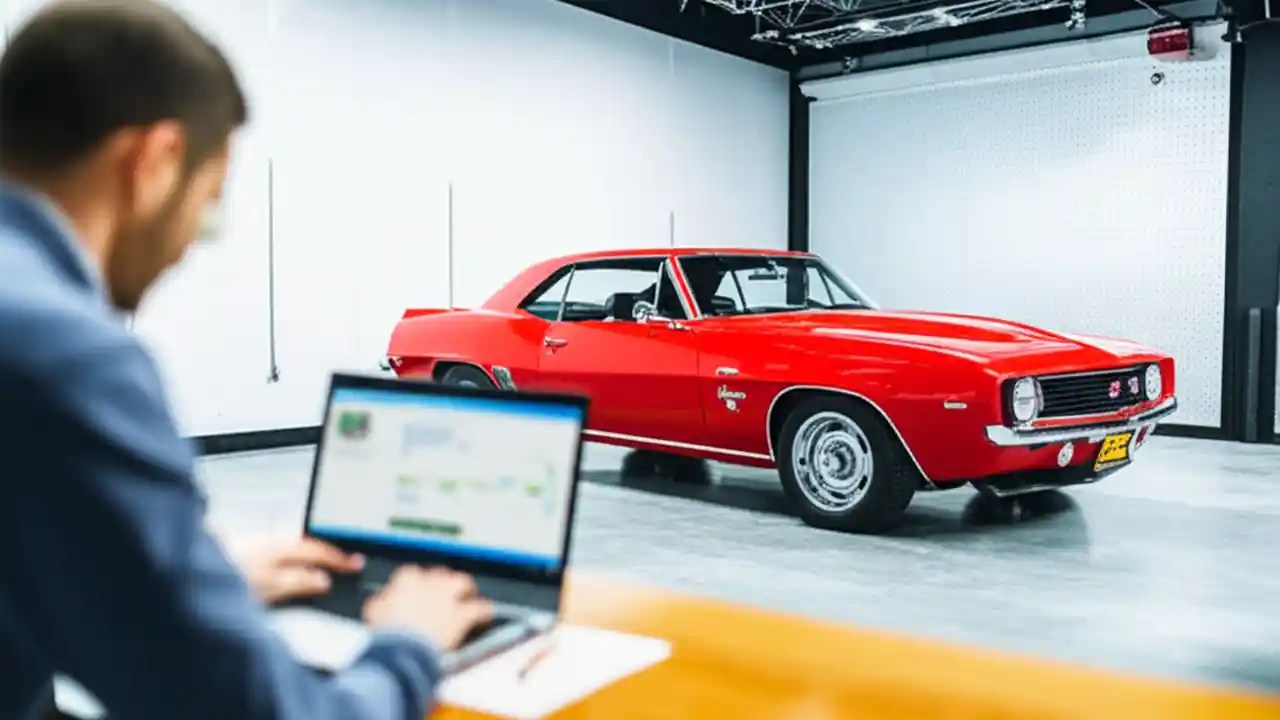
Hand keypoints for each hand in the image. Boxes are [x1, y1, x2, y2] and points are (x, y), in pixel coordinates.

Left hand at [230, 536, 364, 604]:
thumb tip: (322, 580)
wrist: (193, 578)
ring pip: (293, 548)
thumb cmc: (230, 578)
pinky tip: (292, 569)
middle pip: (307, 544)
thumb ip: (300, 582)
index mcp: (280, 544)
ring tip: (325, 565)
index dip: (340, 558)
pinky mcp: (246, 554)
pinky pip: (281, 553)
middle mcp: (270, 541)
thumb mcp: (272, 586)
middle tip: (347, 562)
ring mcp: (257, 546)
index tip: (355, 563)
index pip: (319, 549)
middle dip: (328, 552)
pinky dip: (294, 559)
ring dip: (311, 554)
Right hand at [363, 566, 492, 650]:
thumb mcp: (373, 613)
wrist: (401, 649)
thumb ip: (381, 601)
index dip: (415, 582)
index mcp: (407, 582)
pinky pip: (479, 608)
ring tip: (468, 593)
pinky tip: (486, 615)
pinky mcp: (462, 615)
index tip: (416, 588)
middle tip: (444, 591)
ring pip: (462, 582)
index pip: (411, 573)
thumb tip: (383, 599)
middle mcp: (429, 584)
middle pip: (440, 574)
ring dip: (465, 588)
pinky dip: (484, 611)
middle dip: (442, 582)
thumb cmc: (386, 633)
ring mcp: (448, 598)